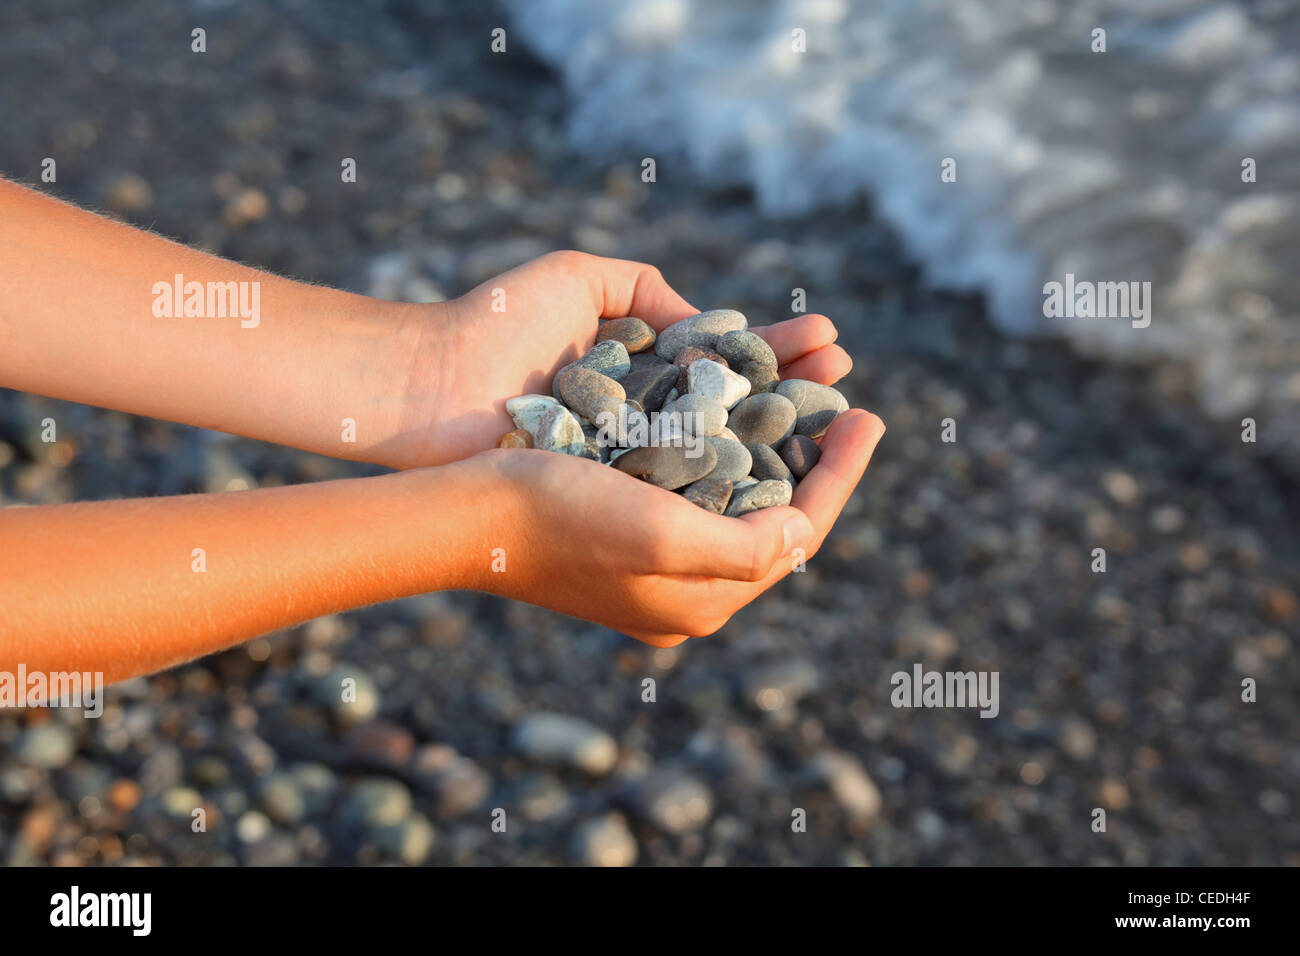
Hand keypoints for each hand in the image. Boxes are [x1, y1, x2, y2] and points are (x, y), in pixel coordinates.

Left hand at [383, 250, 853, 467]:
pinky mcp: (619, 510)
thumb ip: (650, 291)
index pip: (727, 366)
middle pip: (740, 413)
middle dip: (799, 392)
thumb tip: (711, 326)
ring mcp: (632, 473)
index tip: (828, 338)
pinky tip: (791, 463)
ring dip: (787, 434)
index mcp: (640, 378)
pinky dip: (743, 480)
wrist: (427, 385)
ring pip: (729, 458)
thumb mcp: (583, 280)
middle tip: (847, 375)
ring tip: (843, 406)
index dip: (780, 354)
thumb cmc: (496, 326)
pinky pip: (694, 498)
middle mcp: (642, 430)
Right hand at [468, 407, 885, 644]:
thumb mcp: (665, 540)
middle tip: (846, 401)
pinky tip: (740, 409)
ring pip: (741, 496)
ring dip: (777, 445)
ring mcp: (656, 560)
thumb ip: (749, 549)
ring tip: (806, 395)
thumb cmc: (561, 519)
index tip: (871, 416)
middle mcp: (686, 589)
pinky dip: (729, 445)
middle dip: (816, 457)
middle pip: (775, 517)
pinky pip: (701, 485)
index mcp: (703, 601)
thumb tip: (804, 532)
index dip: (842, 475)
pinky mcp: (629, 526)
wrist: (469, 513)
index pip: (798, 536)